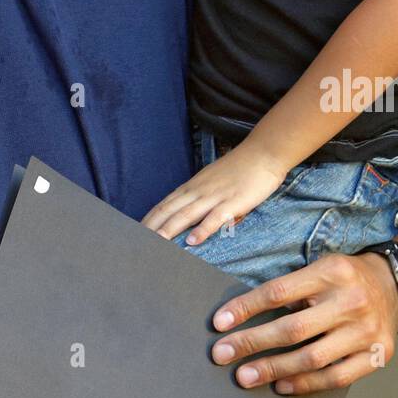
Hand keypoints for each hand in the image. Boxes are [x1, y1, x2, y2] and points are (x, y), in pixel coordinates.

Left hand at [141, 144, 285, 242]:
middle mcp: (198, 191)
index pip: (165, 204)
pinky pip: (215, 217)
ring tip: (155, 244)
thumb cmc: (239, 170)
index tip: (135, 231)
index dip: (149, 218)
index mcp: (192, 187)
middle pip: (170, 210)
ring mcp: (215, 196)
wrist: (263, 153)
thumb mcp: (214, 184)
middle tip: (137, 242)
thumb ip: (202, 201)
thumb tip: (193, 223)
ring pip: (186, 214)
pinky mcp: (233, 202)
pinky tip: (193, 242)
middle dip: (152, 227)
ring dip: (169, 230)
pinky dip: (203, 229)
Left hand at [207, 250, 397, 393]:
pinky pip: (336, 377)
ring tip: (244, 376)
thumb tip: (243, 314)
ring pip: (311, 358)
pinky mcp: (377, 356)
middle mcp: (349, 301)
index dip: (246, 308)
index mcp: (330, 272)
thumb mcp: (320, 267)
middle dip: (252, 343)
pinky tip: (281, 386)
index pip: (279, 292)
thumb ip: (291, 288)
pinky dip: (305, 384)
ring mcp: (365, 332)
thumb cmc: (344, 277)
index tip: (219, 323)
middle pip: (292, 329)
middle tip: (221, 354)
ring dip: (273, 369)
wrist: (395, 286)